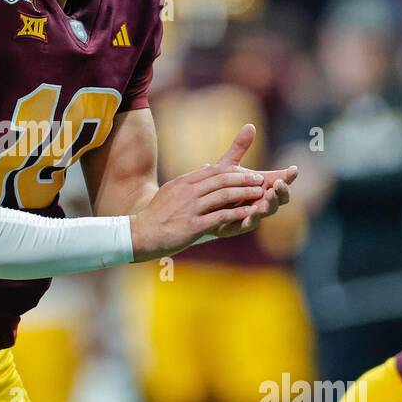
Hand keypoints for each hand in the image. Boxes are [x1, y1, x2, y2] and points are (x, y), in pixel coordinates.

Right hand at [129, 162, 267, 260]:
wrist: (140, 234)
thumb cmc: (157, 215)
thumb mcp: (171, 191)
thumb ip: (190, 180)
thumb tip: (207, 166)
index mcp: (183, 182)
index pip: (213, 170)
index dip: (233, 170)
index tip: (247, 173)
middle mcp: (188, 192)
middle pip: (221, 179)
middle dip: (244, 178)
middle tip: (260, 179)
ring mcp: (190, 208)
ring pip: (223, 195)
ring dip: (245, 193)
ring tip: (260, 193)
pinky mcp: (193, 225)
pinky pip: (220, 216)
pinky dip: (237, 213)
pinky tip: (250, 213)